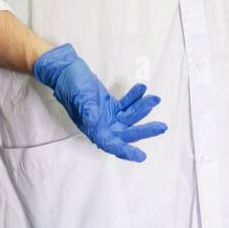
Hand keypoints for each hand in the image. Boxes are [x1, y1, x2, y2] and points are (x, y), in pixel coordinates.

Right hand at [32, 43, 166, 161]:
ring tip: (154, 98)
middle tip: (162, 127)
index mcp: (93, 128)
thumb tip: (95, 123)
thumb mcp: (80, 98)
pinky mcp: (109, 104)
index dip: (126, 151)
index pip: (111, 144)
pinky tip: (141, 88)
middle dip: (144, 130)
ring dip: (143, 108)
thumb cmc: (70, 85)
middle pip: (126, 132)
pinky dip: (134, 97)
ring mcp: (106, 114)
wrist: (65, 71)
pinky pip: (126, 104)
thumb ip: (88, 111)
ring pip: (129, 117)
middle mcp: (101, 124)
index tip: (141, 156)